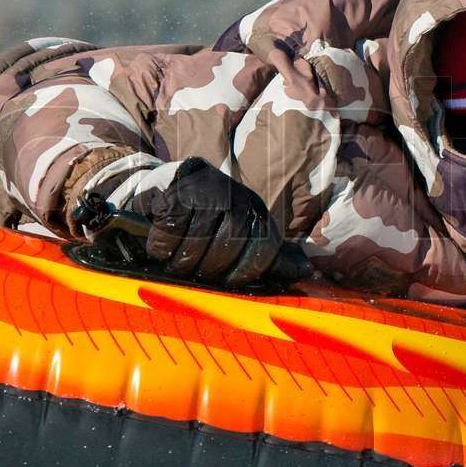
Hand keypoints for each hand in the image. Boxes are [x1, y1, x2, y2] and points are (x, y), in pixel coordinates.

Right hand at [125, 158, 286, 286]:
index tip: (223, 280)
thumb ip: (267, 255)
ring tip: (173, 259)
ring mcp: (207, 188)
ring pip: (197, 242)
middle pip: (227, 249)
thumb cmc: (201, 220)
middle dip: (205, 268)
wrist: (163, 186)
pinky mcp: (177, 187)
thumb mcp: (239, 235)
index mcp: (255, 210)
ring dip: (179, 260)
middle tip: (189, 269)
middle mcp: (236, 195)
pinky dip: (161, 245)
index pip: (262, 249)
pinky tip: (159, 241)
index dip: (242, 272)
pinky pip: (171, 231)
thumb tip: (305, 271)